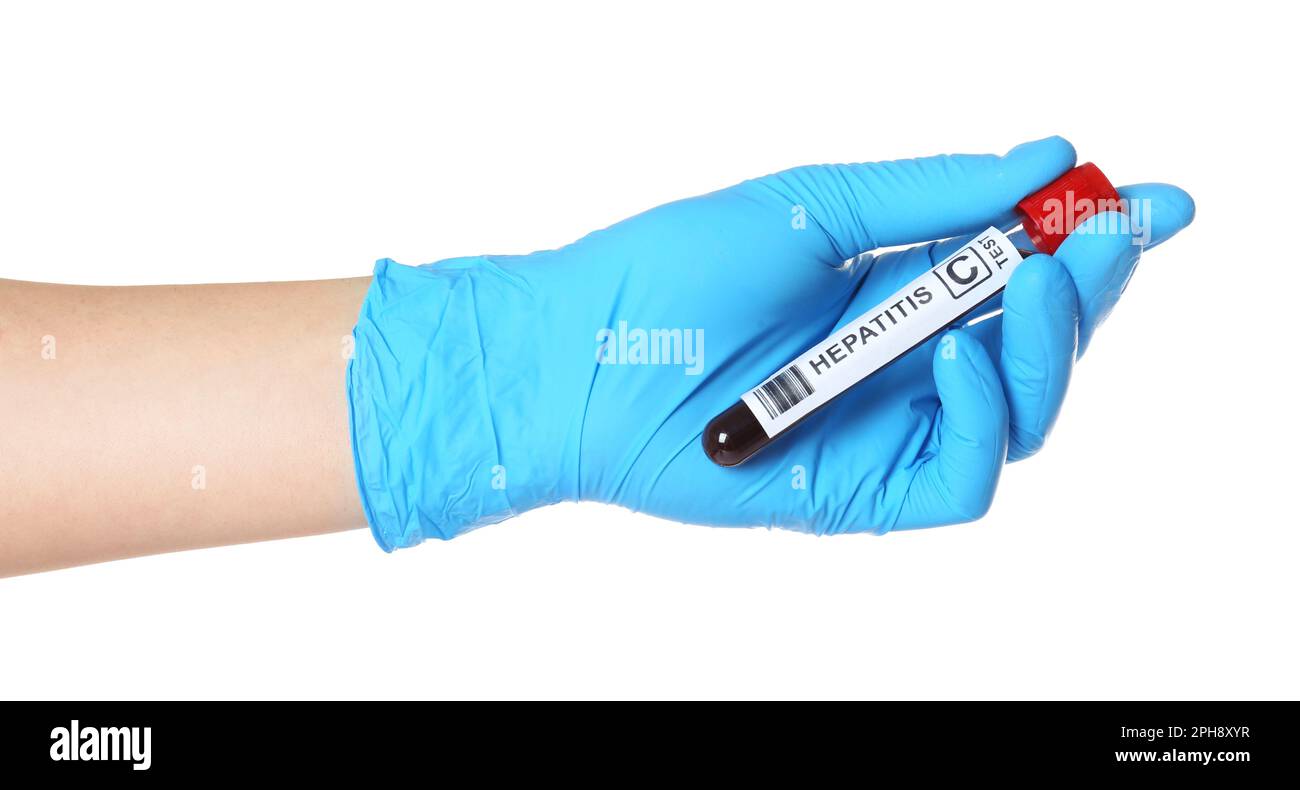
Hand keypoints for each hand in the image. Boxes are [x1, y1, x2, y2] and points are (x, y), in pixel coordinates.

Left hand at [346, 137, 1194, 547]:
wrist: (584, 351)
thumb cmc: (678, 272)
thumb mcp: (821, 206)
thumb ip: (936, 195)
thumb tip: (1047, 154)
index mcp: (897, 288)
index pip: (1024, 268)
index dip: (1096, 240)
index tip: (1161, 202)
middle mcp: (904, 361)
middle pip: (1040, 343)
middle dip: (1089, 286)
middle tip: (1107, 233)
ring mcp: (888, 428)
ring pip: (1023, 410)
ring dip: (1047, 344)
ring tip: (1033, 279)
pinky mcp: (866, 490)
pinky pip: (967, 473)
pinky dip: (981, 414)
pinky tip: (956, 354)